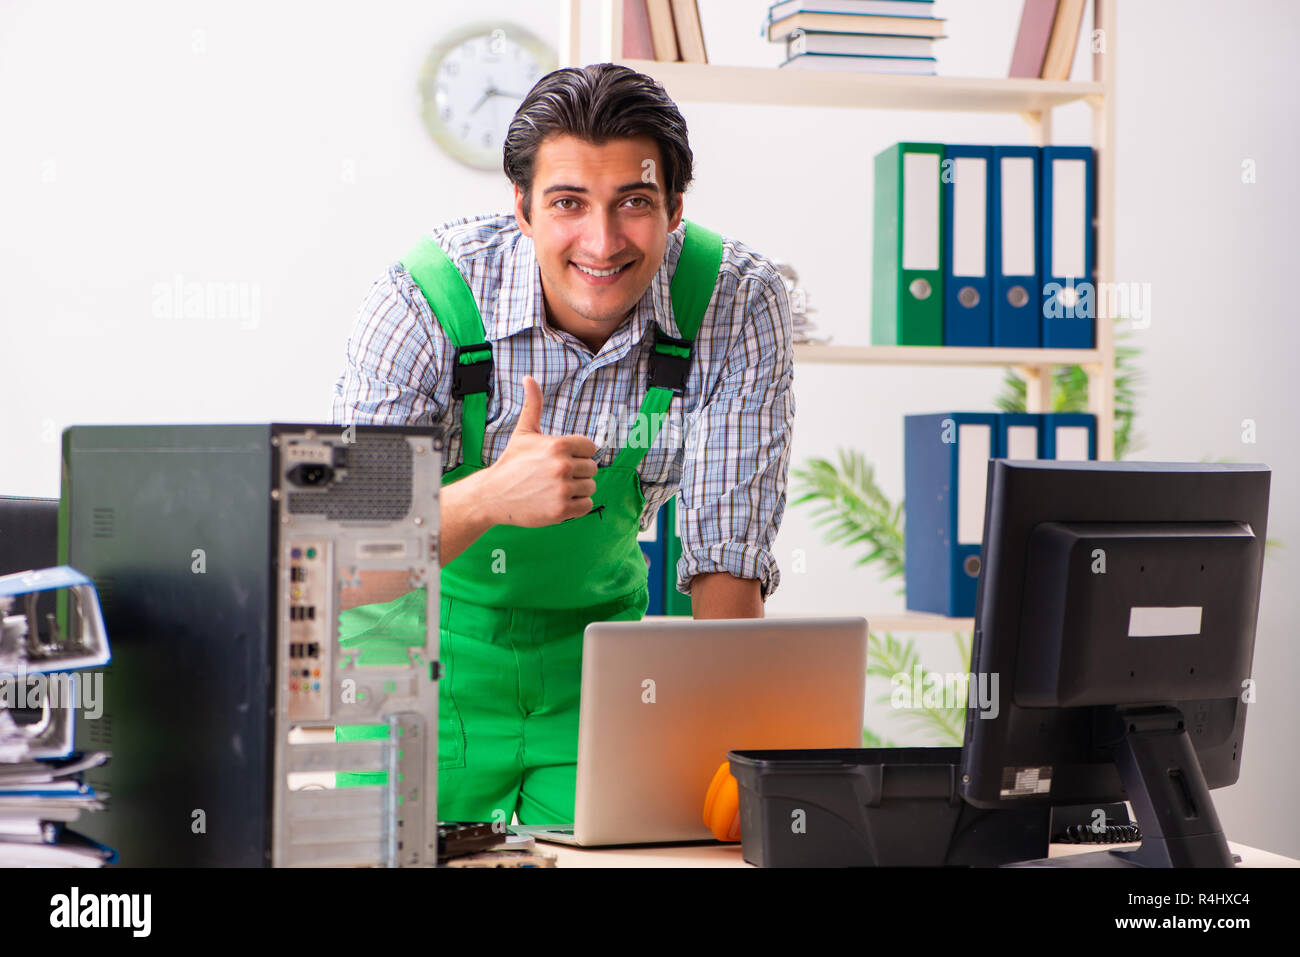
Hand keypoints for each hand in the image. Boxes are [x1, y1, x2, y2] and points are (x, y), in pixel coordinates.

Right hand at [479, 375, 597, 526]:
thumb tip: (528, 378)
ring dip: (576, 489)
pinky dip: (576, 505)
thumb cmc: (511, 462)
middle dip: (577, 472)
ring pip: (590, 487)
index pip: (590, 448)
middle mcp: (563, 466)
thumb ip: (533, 404)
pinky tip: (558, 500)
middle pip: (592, 468)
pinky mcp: (562, 510)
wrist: (493, 495)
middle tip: (554, 476)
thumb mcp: (524, 432)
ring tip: (554, 488)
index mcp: (558, 445)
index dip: (578, 453)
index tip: (560, 459)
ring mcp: (563, 489)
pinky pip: (586, 505)